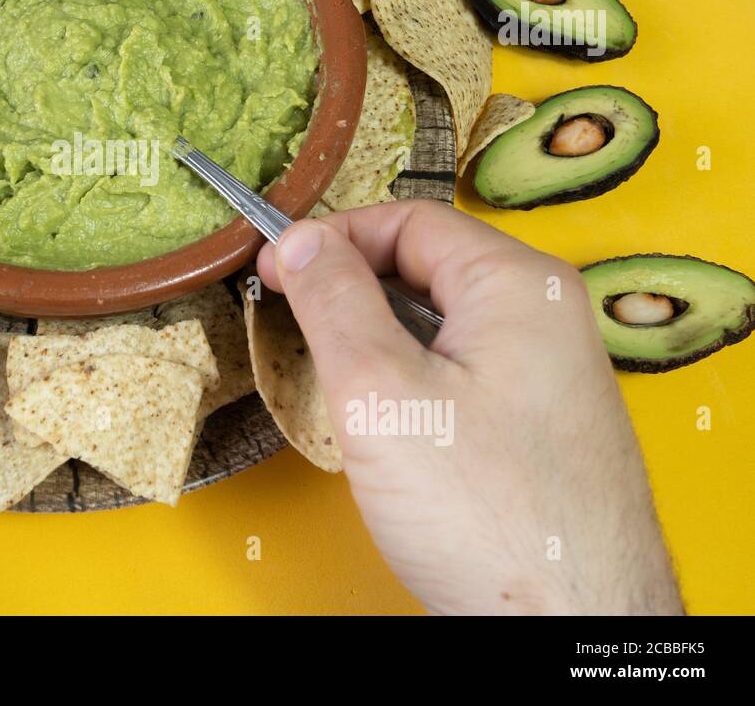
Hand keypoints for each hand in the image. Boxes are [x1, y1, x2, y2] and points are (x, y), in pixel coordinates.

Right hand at [257, 199, 681, 614]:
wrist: (569, 625)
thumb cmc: (492, 519)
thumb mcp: (380, 392)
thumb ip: (334, 302)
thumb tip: (301, 242)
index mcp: (519, 287)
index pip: (407, 221)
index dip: (330, 238)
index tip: (275, 266)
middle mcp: (545, 318)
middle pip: (425, 267)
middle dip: (350, 288)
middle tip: (294, 318)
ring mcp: (548, 371)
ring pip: (439, 323)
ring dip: (377, 338)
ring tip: (336, 381)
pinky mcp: (539, 420)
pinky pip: (461, 370)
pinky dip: (409, 380)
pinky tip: (385, 425)